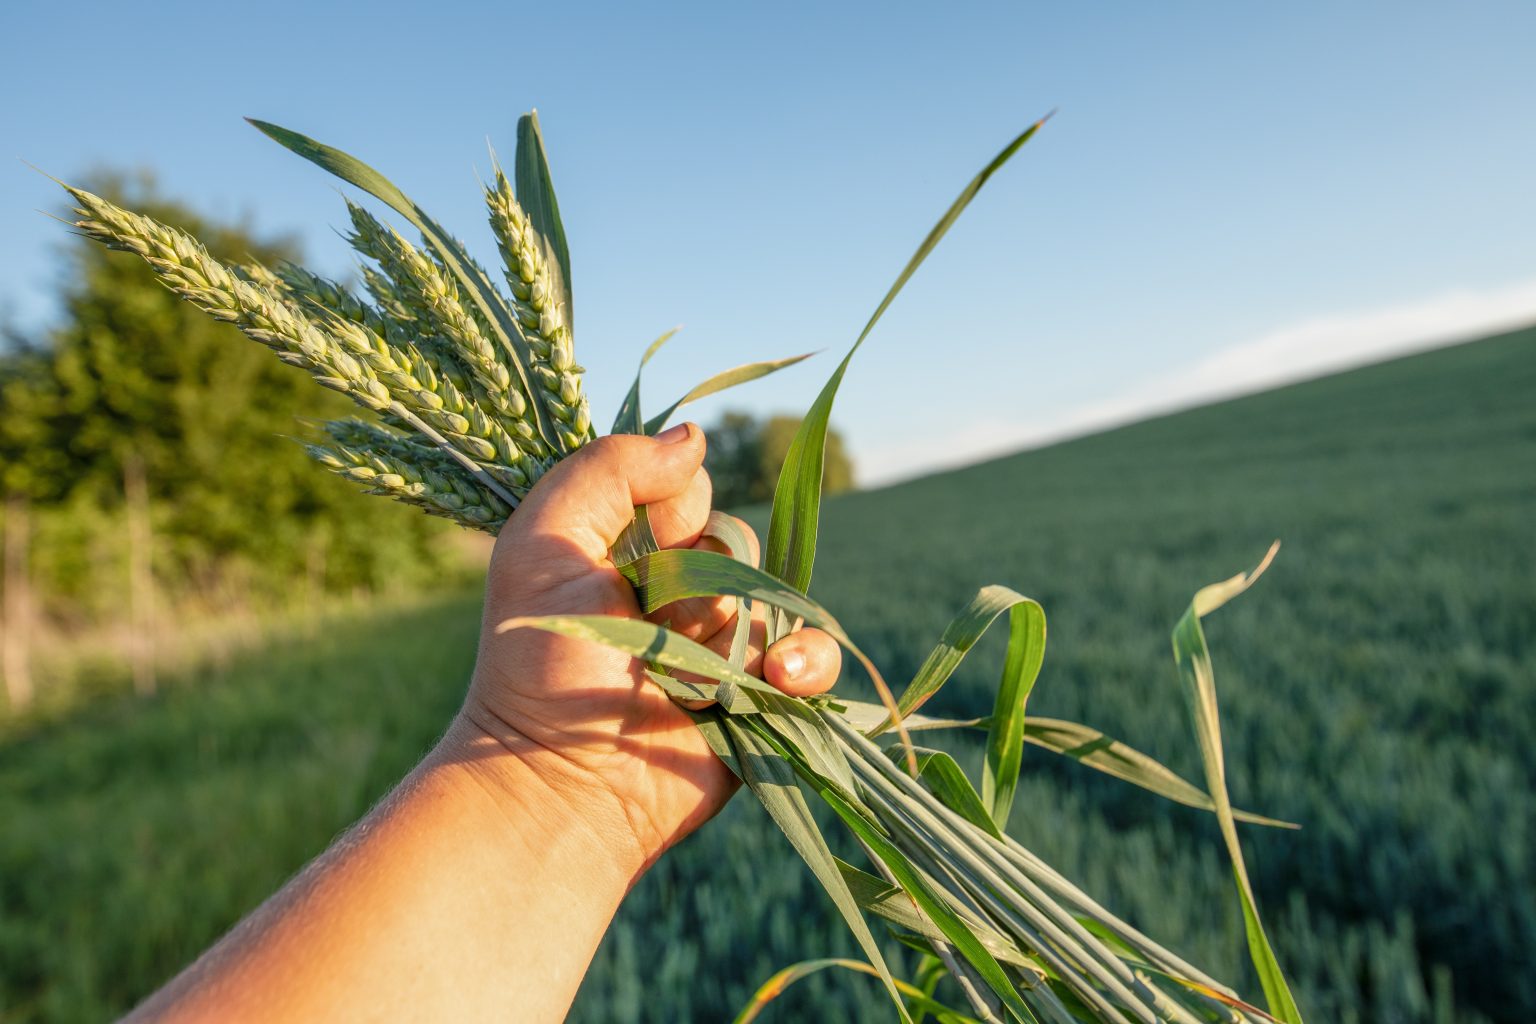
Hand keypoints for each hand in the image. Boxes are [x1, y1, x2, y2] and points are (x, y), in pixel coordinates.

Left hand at [447, 423, 841, 877]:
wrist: (558, 780)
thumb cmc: (536, 662)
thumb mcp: (544, 542)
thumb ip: (608, 471)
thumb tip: (695, 435)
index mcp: (627, 552)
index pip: (688, 493)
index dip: (672, 514)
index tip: (634, 555)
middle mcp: (677, 595)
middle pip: (736, 542)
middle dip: (704, 579)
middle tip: (655, 627)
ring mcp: (721, 649)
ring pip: (774, 598)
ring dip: (748, 625)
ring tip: (716, 669)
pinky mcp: (758, 701)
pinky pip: (812, 659)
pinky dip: (807, 662)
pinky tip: (779, 677)